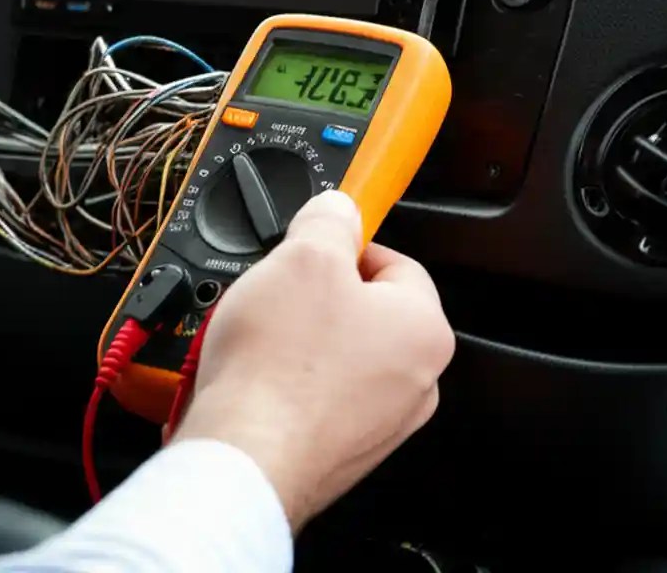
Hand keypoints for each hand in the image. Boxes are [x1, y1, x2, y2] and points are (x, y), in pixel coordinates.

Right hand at [173, 190, 453, 529]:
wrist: (242, 458)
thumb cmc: (277, 370)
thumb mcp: (302, 258)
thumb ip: (328, 220)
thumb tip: (337, 209)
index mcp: (423, 329)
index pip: (395, 262)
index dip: (345, 245)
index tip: (312, 244)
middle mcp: (414, 382)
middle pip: (363, 312)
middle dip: (315, 296)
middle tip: (275, 292)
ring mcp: (378, 423)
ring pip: (335, 357)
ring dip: (295, 341)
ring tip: (255, 339)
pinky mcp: (338, 450)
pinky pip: (313, 398)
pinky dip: (283, 383)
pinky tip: (252, 379)